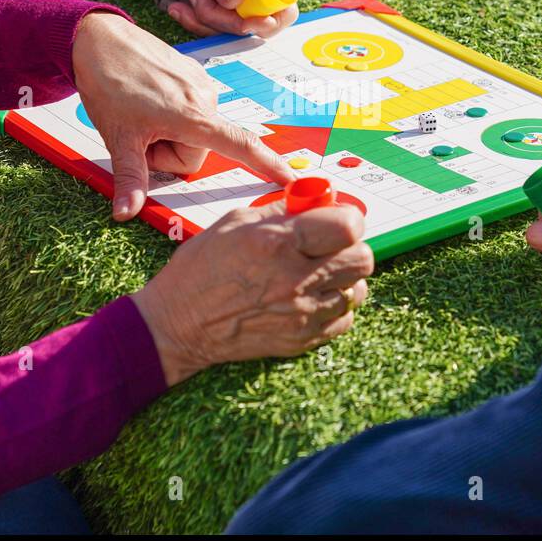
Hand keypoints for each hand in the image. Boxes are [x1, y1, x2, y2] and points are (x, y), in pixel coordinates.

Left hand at [71, 10, 293, 220]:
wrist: (100, 39)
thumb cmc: (109, 84)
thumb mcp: (118, 138)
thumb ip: (130, 179)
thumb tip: (126, 214)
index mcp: (192, 117)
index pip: (239, 145)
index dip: (265, 164)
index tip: (288, 178)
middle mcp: (205, 99)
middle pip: (198, 151)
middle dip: (169, 153)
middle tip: (140, 137)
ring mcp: (202, 85)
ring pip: (195, 133)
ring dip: (170, 135)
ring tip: (142, 116)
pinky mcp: (195, 75)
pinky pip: (192, 112)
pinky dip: (172, 116)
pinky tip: (149, 102)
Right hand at [133, 202, 372, 384]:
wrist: (179, 324)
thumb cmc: (202, 268)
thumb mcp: (236, 222)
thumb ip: (282, 210)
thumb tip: (318, 200)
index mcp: (277, 243)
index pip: (348, 227)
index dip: (349, 218)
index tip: (337, 219)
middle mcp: (295, 279)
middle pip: (363, 259)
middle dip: (350, 247)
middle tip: (330, 246)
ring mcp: (301, 314)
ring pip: (357, 290)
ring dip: (343, 279)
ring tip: (318, 274)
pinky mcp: (302, 340)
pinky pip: (344, 319)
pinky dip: (333, 306)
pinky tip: (310, 298)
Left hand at [166, 0, 297, 37]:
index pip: (284, 10)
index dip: (266, 22)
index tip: (244, 22)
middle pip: (253, 27)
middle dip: (220, 19)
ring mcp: (246, 13)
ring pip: (230, 33)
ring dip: (203, 20)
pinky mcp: (230, 20)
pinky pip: (215, 31)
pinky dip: (195, 22)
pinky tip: (180, 9)